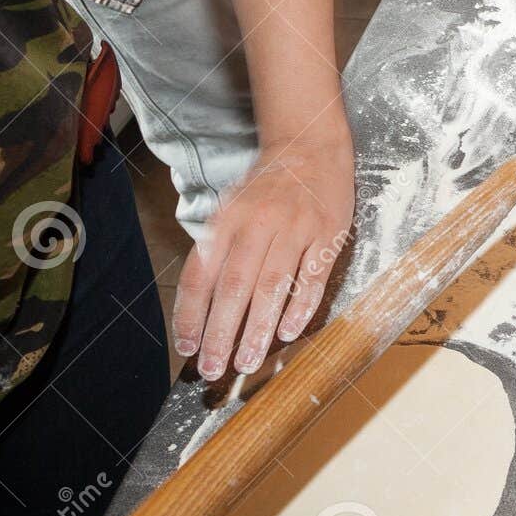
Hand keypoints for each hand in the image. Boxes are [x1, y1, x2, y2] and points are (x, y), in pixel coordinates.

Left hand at [173, 127, 355, 379]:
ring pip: (272, 286)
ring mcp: (295, 229)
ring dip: (258, 329)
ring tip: (246, 361)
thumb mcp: (230, 208)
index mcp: (227, 220)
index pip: (202, 274)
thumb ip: (216, 249)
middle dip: (221, 332)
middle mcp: (258, 224)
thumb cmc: (266, 187)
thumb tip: (201, 306)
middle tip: (213, 369)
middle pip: (235, 286)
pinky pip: (312, 277)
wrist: (310, 147)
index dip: (192, 314)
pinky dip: (300, 308)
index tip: (187, 348)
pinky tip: (288, 333)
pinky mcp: (328, 234)